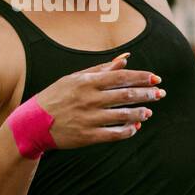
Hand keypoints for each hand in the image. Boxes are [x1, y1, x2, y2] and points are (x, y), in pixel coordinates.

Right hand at [34, 53, 164, 147]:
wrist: (33, 122)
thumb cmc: (56, 96)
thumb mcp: (75, 78)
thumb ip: (101, 69)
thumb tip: (125, 58)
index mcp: (87, 82)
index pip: (121, 76)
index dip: (141, 77)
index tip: (156, 78)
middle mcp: (89, 99)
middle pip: (125, 95)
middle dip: (146, 94)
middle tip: (160, 94)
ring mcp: (89, 119)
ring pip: (123, 115)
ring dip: (140, 113)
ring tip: (149, 111)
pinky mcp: (87, 136)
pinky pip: (114, 134)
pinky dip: (127, 131)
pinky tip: (134, 127)